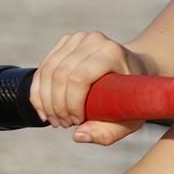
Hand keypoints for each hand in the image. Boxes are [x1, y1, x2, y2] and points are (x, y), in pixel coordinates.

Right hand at [32, 30, 153, 146]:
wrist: (135, 68)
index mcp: (111, 52)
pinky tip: (45, 110)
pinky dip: (39, 92)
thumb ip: (107, 131)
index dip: (70, 104)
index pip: (79, 78)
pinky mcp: (66, 43)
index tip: (76, 122)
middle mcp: (93, 40)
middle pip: (60, 75)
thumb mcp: (129, 116)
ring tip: (56, 120)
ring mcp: (78, 39)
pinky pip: (43, 68)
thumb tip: (78, 135)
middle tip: (63, 124)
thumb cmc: (133, 95)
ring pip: (47, 71)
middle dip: (56, 105)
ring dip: (45, 101)